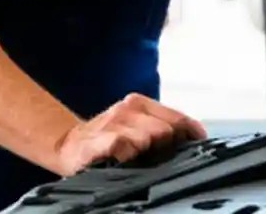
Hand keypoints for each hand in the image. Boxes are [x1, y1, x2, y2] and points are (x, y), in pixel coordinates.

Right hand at [48, 94, 207, 175]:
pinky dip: (128, 155)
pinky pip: (125, 146)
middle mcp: (127, 108)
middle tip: (156, 156)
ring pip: (148, 137)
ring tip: (137, 159)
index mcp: (140, 103)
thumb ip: (161, 128)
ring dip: (146, 152)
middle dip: (166, 146)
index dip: (191, 133)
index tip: (198, 144)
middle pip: (166, 130)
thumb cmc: (108, 139)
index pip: (178, 117)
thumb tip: (193, 138)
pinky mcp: (99, 139)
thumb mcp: (135, 126)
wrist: (67, 145)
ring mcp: (113, 123)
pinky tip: (123, 160)